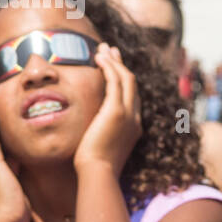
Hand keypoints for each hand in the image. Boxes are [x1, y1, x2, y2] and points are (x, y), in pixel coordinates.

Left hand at [75, 43, 141, 176]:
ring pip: (125, 78)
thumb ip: (97, 133)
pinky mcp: (117, 111)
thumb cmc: (92, 166)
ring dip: (114, 61)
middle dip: (120, 65)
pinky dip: (109, 67)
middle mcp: (135, 118)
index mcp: (132, 127)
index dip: (122, 79)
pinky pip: (116, 81)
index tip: (112, 67)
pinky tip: (99, 58)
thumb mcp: (99, 146)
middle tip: (110, 51)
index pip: (130, 96)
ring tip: (102, 49)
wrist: (98, 173)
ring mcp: (128, 113)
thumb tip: (86, 130)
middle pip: (131, 83)